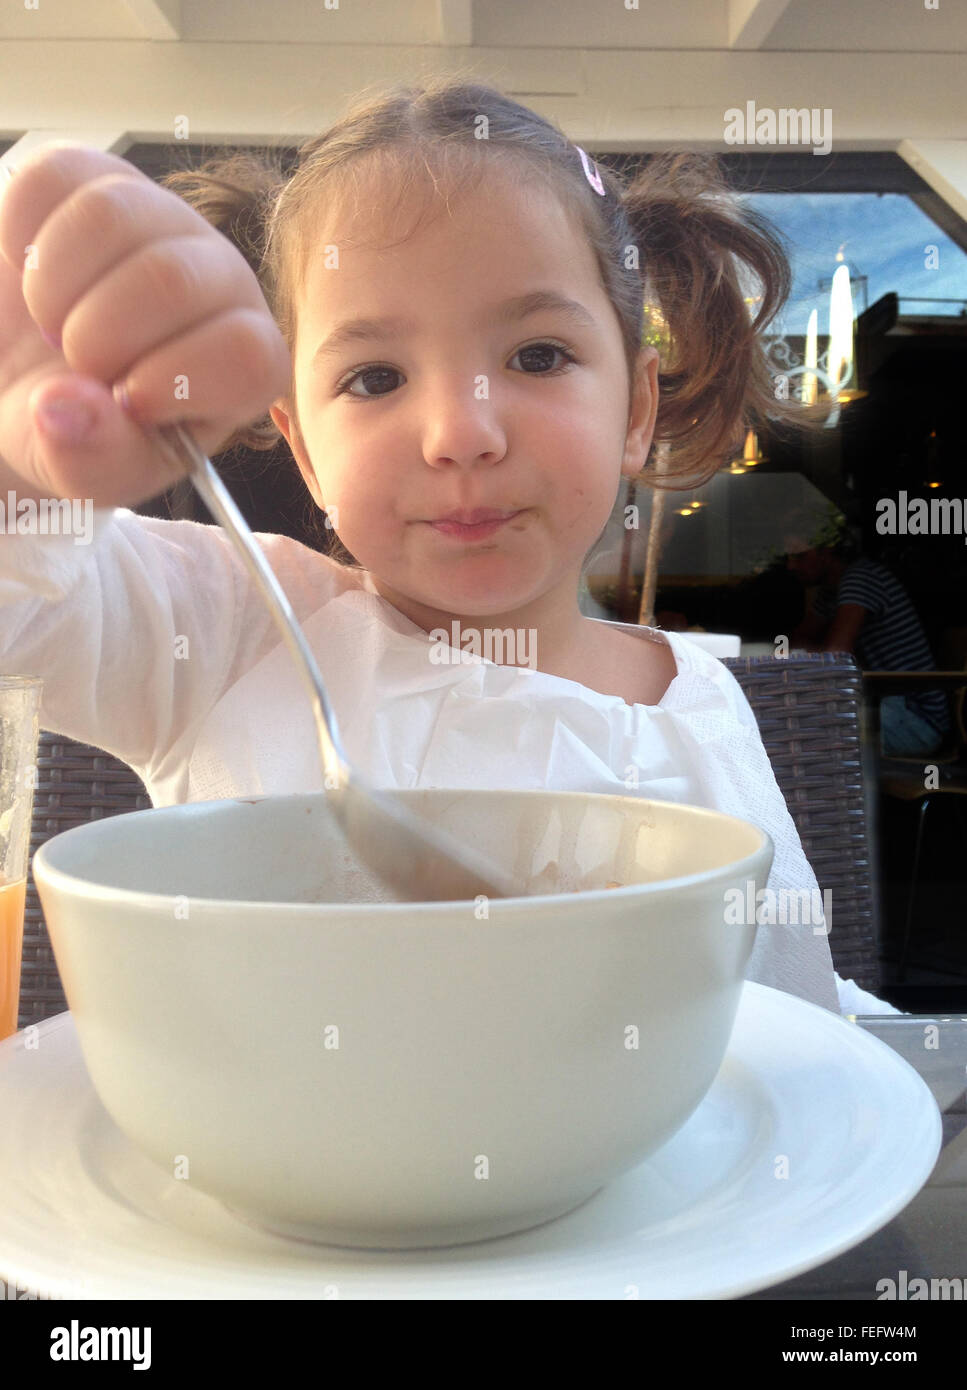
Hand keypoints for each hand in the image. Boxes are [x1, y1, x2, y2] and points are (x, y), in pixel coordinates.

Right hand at [0, 144, 290, 508]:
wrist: (22, 385)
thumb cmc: (84, 435)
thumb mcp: (91, 470)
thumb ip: (92, 458)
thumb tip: (66, 410)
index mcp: (243, 365)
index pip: (247, 353)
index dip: (175, 379)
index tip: (128, 401)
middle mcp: (220, 282)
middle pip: (170, 278)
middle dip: (96, 337)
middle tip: (78, 363)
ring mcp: (163, 219)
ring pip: (109, 216)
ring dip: (52, 287)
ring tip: (52, 323)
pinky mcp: (96, 176)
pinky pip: (51, 179)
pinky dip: (19, 238)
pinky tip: (31, 275)